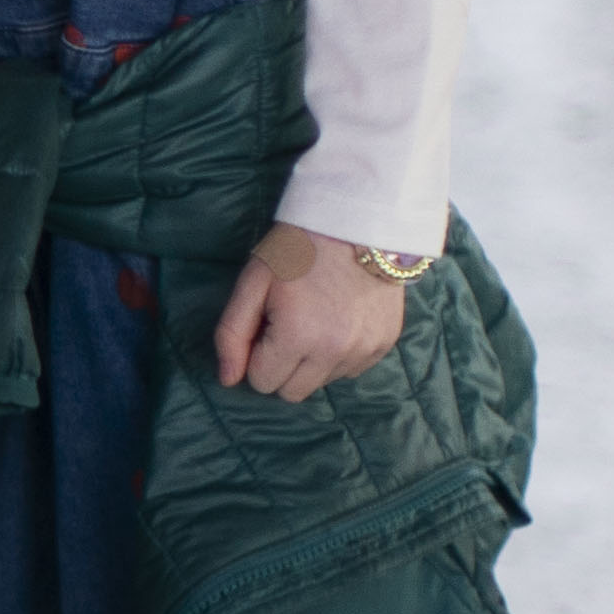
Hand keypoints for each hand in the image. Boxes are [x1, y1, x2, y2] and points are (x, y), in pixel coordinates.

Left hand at [207, 223, 411, 402]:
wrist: (360, 221)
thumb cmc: (298, 248)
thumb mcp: (254, 282)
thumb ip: (232, 333)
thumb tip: (228, 380)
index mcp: (298, 337)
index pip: (262, 382)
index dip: (257, 355)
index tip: (267, 324)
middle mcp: (335, 352)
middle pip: (292, 392)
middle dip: (282, 366)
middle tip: (288, 325)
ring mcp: (364, 350)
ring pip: (322, 383)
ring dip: (312, 361)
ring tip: (316, 318)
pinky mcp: (385, 344)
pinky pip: (351, 370)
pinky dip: (340, 354)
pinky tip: (339, 319)